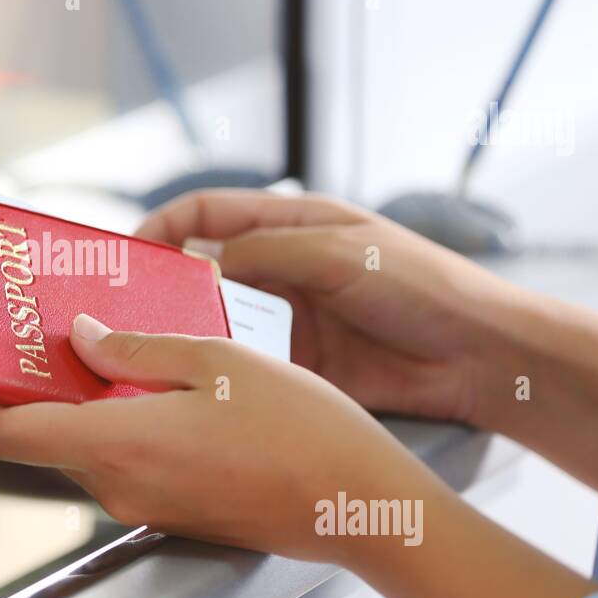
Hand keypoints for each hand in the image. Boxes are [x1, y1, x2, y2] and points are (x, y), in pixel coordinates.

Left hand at [0, 314, 431, 561]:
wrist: (357, 503)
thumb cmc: (298, 428)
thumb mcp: (215, 361)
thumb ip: (135, 348)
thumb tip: (81, 336)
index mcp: (118, 445)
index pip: (9, 436)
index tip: (10, 358)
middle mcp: (121, 488)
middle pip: (49, 439)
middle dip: (55, 388)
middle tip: (83, 332)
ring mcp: (148, 507)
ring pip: (91, 451)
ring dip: (99, 406)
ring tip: (141, 354)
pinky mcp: (176, 514)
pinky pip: (131, 467)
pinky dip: (132, 429)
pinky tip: (176, 394)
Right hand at [138, 189, 597, 488]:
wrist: (477, 355)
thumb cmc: (417, 284)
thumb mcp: (335, 252)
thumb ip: (265, 250)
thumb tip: (203, 263)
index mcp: (290, 222)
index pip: (207, 213)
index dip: (163, 227)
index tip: (127, 256)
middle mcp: (281, 268)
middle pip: (203, 270)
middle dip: (162, 287)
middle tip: (120, 312)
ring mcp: (288, 318)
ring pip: (218, 320)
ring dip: (184, 333)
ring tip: (143, 351)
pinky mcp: (298, 365)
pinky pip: (245, 364)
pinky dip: (217, 371)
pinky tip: (191, 385)